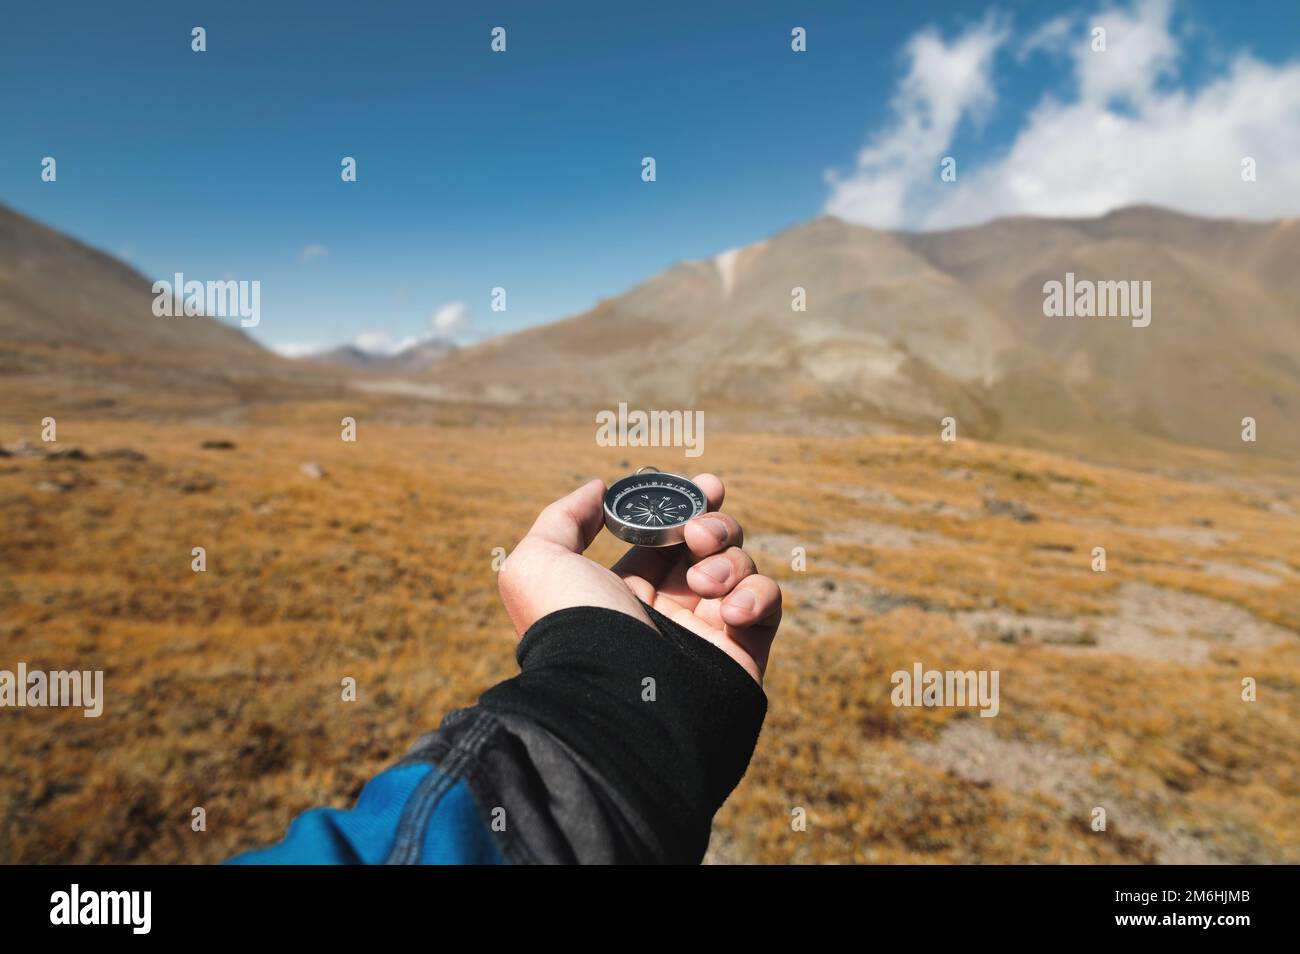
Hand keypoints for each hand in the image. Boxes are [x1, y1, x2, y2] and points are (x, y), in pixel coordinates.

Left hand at [497, 474, 781, 684]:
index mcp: (623, 590)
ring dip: (728, 560)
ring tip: (703, 582)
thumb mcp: (539, 563)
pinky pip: (768, 603)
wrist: (615, 701)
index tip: (703, 485)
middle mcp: (668, 610)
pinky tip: (729, 610)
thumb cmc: (573, 627)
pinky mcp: (743, 650)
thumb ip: (564, 518)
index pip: (664, 538)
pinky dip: (756, 595)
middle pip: (710, 545)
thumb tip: (598, 490)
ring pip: (740, 567)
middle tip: (700, 533)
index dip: (684, 506)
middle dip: (714, 524)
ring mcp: (708, 630)